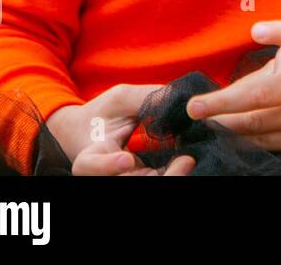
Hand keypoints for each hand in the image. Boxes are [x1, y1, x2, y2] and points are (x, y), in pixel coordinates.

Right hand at [46, 86, 196, 175]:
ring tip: (189, 159)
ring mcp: (125, 177)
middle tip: (186, 160)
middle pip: (130, 182)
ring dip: (173, 174)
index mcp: (91, 155)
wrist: (96, 130)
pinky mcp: (143, 177)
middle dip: (161, 176)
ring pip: (149, 182)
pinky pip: (161, 177)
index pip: (92, 166)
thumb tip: (179, 99)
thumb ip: (144, 99)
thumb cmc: (104, 113)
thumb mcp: (120, 100)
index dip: (108, 166)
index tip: (126, 159)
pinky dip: (176, 170)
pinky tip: (190, 158)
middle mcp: (106, 174)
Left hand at [183, 20, 280, 151]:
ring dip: (227, 126)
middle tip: (194, 108)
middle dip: (222, 103)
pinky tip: (229, 136)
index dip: (279, 32)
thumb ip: (271, 72)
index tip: (257, 29)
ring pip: (257, 126)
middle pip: (261, 96)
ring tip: (206, 122)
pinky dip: (244, 140)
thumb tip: (225, 96)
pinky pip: (266, 144)